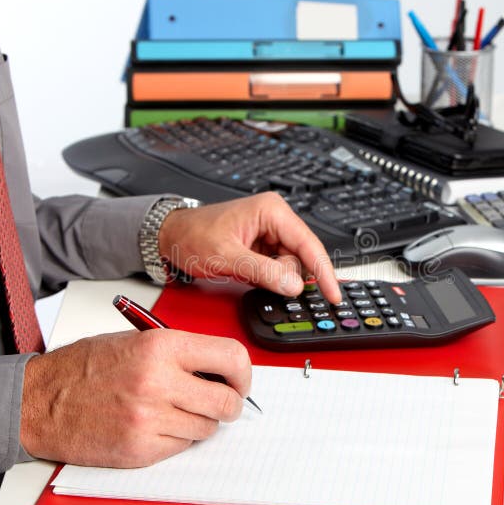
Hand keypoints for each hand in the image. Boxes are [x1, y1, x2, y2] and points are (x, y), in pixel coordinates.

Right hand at [20, 329, 251, 467]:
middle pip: (226, 402)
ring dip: (199, 421)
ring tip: (174, 409)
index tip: (239, 380)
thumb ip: (181, 352)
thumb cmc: (84, 368)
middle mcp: (159, 382)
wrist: (39, 401)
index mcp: (161, 347)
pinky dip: (176, 438)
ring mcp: (149, 419)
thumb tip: (222, 368)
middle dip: (229, 404)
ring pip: (207, 428)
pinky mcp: (140, 449)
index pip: (231, 357)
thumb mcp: (136, 340)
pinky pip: (182, 446)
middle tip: (220, 401)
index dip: (243, 373)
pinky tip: (155, 424)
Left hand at [159, 192, 341, 302]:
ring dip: (276, 278)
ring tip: (246, 273)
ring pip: (291, 265)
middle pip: (302, 257)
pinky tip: (253, 276)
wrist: (170, 237)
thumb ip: (262, 272)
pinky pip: (279, 268)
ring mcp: (270, 233)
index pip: (309, 244)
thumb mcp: (226, 257)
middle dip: (287, 276)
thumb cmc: (192, 236)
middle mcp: (275, 219)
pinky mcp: (264, 247)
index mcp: (271, 211)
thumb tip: (293, 285)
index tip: (333, 293)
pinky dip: (271, 278)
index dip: (324, 272)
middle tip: (260, 279)